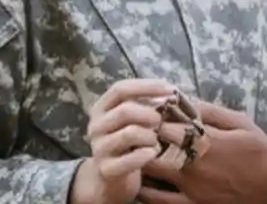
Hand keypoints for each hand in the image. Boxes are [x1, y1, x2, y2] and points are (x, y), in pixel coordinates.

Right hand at [71, 79, 174, 203]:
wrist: (109, 179)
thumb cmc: (126, 143)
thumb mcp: (131, 120)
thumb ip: (144, 104)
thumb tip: (170, 92)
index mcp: (100, 108)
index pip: (120, 89)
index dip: (147, 86)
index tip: (171, 89)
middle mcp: (95, 126)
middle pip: (125, 110)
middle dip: (150, 114)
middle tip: (161, 121)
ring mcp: (99, 148)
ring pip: (129, 134)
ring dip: (150, 135)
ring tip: (155, 141)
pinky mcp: (106, 170)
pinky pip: (131, 159)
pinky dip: (147, 154)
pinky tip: (152, 153)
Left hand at [138, 102, 266, 203]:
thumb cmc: (261, 152)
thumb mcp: (241, 123)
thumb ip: (211, 112)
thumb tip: (186, 99)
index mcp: (205, 139)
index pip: (167, 124)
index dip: (151, 117)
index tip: (144, 112)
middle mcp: (195, 163)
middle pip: (154, 148)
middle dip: (141, 139)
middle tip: (134, 132)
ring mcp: (193, 188)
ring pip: (152, 174)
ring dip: (139, 162)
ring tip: (132, 154)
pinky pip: (161, 201)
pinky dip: (146, 192)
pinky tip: (139, 185)